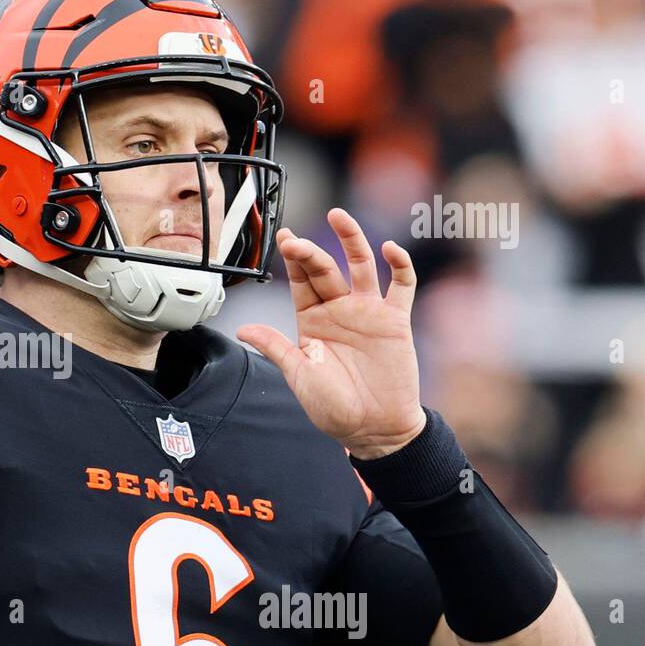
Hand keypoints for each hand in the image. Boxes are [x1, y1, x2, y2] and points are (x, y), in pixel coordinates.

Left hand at [236, 208, 425, 458]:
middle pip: (325, 269)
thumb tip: (243, 330)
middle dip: (310, 252)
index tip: (284, 240)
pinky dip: (399, 266)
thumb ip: (275, 347)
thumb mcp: (298, 375)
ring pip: (361, 266)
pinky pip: (401, 286)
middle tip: (296, 239)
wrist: (373, 428)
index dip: (293, 260)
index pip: (300, 282)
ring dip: (352, 240)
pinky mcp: (396, 321)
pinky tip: (390, 250)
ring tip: (339, 217)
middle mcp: (339, 310)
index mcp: (312, 321)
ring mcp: (368, 312)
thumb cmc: (333, 407)